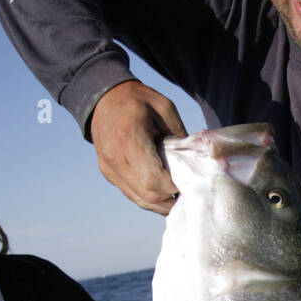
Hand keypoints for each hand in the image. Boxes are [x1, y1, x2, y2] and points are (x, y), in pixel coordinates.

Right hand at [90, 81, 187, 213]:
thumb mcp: (165, 109)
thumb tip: (195, 165)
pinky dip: (150, 197)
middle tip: (189, 193)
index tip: (190, 183)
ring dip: (162, 203)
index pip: (153, 179)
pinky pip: (133, 194)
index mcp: (129, 138)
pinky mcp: (108, 174)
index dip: (174, 187)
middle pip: (148, 195)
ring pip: (141, 200)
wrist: (104, 98)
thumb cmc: (138, 100)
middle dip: (171, 199)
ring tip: (179, 195)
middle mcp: (115, 158)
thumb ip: (180, 138)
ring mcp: (109, 168)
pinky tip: (164, 191)